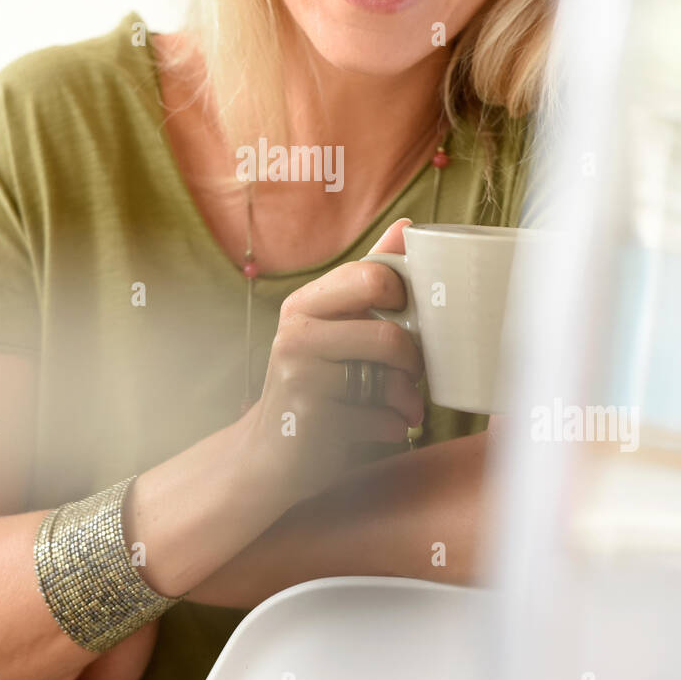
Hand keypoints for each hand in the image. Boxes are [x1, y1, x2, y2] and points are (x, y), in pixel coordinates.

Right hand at [246, 217, 424, 506]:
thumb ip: (369, 277)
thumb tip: (407, 224)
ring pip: (390, 381)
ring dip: (408, 400)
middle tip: (410, 371)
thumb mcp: (333, 325)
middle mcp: (295, 335)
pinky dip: (393, 428)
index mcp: (304, 304)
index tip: (404, 317)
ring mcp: (300, 378)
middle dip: (413, 359)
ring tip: (403, 406)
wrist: (267, 455)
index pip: (373, 276)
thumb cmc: (314, 382)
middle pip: (391, 335)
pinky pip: (384, 420)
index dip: (404, 298)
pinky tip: (379, 428)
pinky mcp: (312, 421)